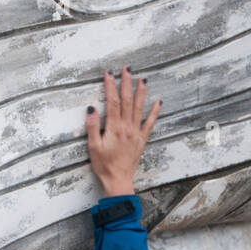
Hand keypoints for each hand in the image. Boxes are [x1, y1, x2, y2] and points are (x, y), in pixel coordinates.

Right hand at [86, 66, 160, 195]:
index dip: (110, 86)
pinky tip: (158, 101)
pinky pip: (150, 123)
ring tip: (143, 78)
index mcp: (114, 128)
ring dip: (141, 92)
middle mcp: (127, 127)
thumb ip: (92, 126)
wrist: (118, 180)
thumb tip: (92, 108)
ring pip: (139, 108)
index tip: (109, 73)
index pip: (112, 101)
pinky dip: (154, 111)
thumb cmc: (103, 165)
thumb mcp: (92, 146)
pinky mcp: (141, 139)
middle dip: (127, 83)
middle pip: (127, 100)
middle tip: (127, 69)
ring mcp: (136, 132)